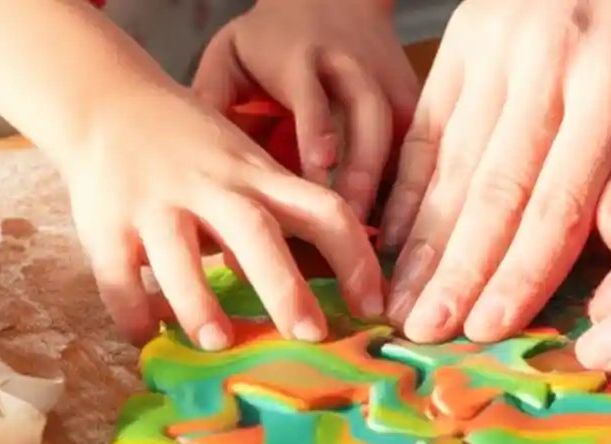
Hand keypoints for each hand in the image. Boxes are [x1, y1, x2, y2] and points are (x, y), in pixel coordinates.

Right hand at [65, 86, 383, 348]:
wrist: (105, 101)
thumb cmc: (196, 150)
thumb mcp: (248, 167)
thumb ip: (282, 213)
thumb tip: (338, 280)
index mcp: (259, 177)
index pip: (322, 209)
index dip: (355, 257)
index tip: (375, 306)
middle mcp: (212, 187)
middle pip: (254, 231)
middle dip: (285, 285)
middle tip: (311, 335)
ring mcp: (156, 204)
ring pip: (178, 254)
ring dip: (198, 302)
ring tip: (218, 343)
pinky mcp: (105, 223)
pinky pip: (118, 273)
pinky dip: (133, 310)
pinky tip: (149, 336)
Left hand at [193, 0, 419, 218]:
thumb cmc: (271, 40)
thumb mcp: (232, 54)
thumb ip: (212, 98)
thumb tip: (190, 163)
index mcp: (302, 55)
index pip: (312, 93)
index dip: (318, 128)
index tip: (321, 167)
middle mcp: (352, 67)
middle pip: (369, 117)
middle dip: (364, 169)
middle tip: (351, 220)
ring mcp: (389, 82)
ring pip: (402, 135)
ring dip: (394, 185)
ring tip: (380, 236)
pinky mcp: (414, 100)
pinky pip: (420, 148)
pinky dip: (414, 186)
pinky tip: (404, 227)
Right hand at [382, 0, 610, 343]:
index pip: (559, 200)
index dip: (521, 272)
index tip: (488, 329)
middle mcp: (542, 64)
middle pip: (492, 189)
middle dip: (455, 271)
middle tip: (423, 332)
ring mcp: (492, 47)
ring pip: (449, 161)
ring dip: (419, 238)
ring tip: (397, 300)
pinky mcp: (463, 40)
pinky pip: (427, 123)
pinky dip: (404, 185)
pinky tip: (388, 235)